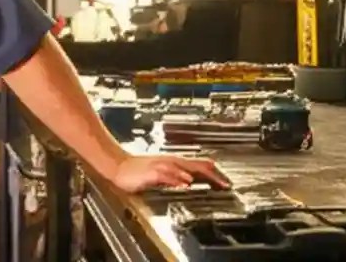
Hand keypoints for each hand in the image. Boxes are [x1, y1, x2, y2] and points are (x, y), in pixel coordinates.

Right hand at [112, 153, 230, 192]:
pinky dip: (176, 178)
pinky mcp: (151, 173)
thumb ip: (176, 175)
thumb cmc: (138, 170)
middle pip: (194, 166)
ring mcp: (160, 166)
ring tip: (209, 178)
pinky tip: (184, 183)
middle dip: (210, 174)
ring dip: (195, 173)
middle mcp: (169, 162)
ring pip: (181, 168)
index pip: (197, 165)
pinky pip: (166, 175)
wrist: (119, 167)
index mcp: (173, 163)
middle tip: (224, 183)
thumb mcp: (161, 172)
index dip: (213, 173)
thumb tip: (191, 179)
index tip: (225, 181)